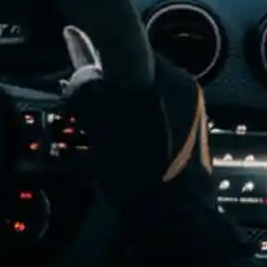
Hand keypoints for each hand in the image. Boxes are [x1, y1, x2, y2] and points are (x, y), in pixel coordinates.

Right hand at [60, 25, 257, 266]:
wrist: (176, 222)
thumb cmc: (141, 169)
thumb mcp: (103, 122)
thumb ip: (90, 83)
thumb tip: (77, 52)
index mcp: (173, 79)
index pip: (128, 45)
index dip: (98, 51)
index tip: (77, 55)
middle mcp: (187, 91)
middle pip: (134, 72)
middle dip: (107, 82)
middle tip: (84, 101)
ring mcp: (190, 116)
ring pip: (141, 96)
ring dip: (118, 104)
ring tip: (100, 128)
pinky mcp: (187, 138)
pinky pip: (151, 117)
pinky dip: (132, 122)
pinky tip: (119, 145)